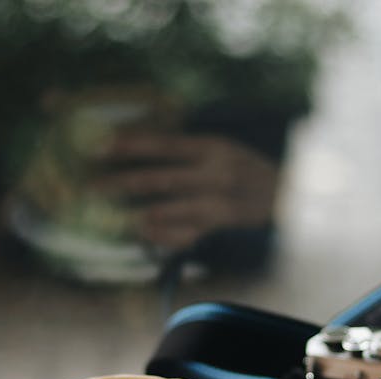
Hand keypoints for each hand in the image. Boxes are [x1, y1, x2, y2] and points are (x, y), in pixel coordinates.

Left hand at [93, 131, 279, 250]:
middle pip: (161, 178)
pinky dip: (164, 234)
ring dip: (138, 212)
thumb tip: (133, 142)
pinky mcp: (222, 226)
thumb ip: (183, 149)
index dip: (130, 145)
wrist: (291, 195)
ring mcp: (220, 202)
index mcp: (211, 147)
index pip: (164, 144)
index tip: (98, 145)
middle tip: (89, 187)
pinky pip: (188, 233)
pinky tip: (143, 234)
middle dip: (122, 182)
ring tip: (108, 217)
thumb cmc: (243, 168)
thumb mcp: (219, 149)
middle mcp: (215, 173)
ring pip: (172, 208)